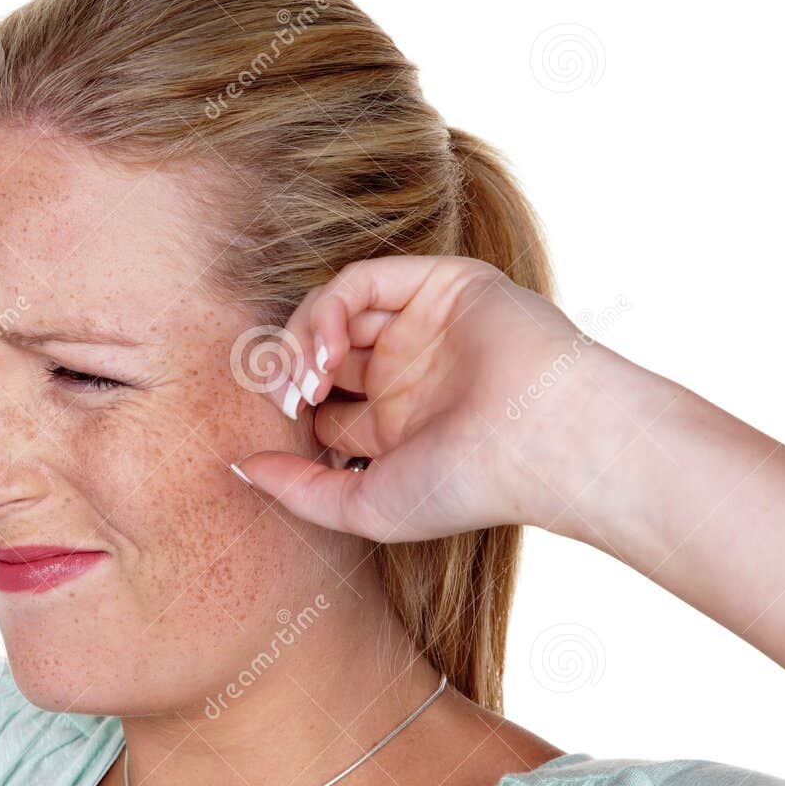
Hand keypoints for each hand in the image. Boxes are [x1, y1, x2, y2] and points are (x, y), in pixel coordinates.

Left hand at [234, 255, 636, 543]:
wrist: (545, 443)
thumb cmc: (467, 486)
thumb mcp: (365, 506)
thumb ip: (299, 491)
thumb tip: (238, 467)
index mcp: (396, 426)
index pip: (321, 408)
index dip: (289, 417)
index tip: (280, 434)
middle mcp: (407, 373)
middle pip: (321, 353)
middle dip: (287, 371)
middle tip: (279, 396)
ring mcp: (424, 327)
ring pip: (334, 312)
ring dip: (303, 339)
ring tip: (303, 378)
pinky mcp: (441, 285)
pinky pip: (361, 280)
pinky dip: (328, 307)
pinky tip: (325, 348)